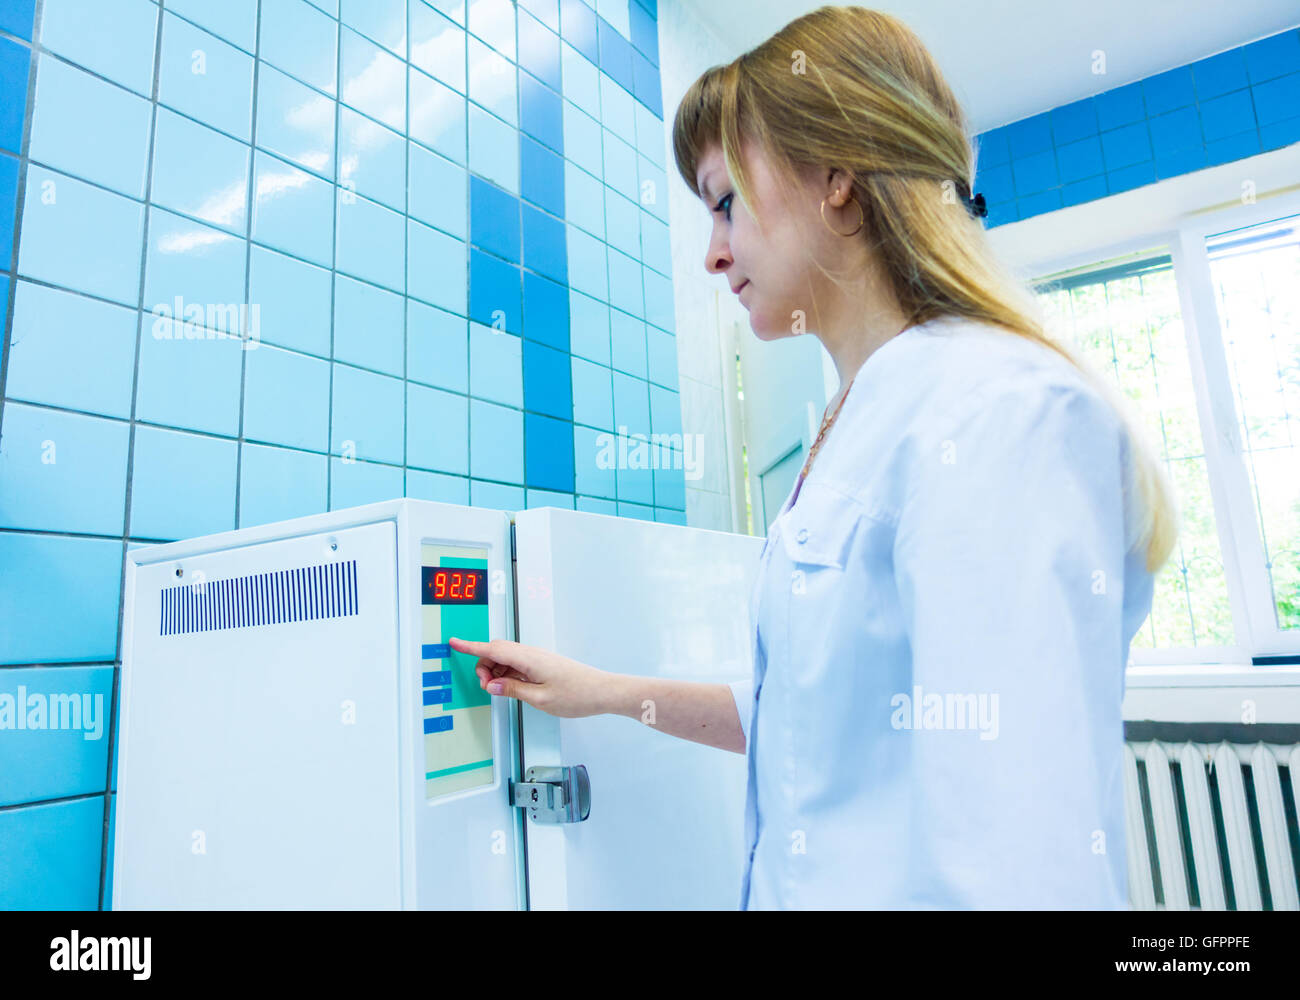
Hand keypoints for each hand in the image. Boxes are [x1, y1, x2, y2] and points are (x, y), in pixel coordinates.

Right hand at [448, 636, 617, 718]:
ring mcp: (537, 658)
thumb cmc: (577, 695)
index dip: (471, 647)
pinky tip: (511, 687)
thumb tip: (491, 685)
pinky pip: (516, 664)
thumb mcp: (539, 699)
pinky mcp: (542, 664)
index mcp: (529, 659)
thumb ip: (512, 690)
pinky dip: (507, 674)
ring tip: (501, 691)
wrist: (602, 691)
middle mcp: (532, 654)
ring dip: (496, 672)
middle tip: (488, 688)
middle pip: (496, 652)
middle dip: (484, 667)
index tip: (455, 642)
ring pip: (505, 658)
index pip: (493, 648)